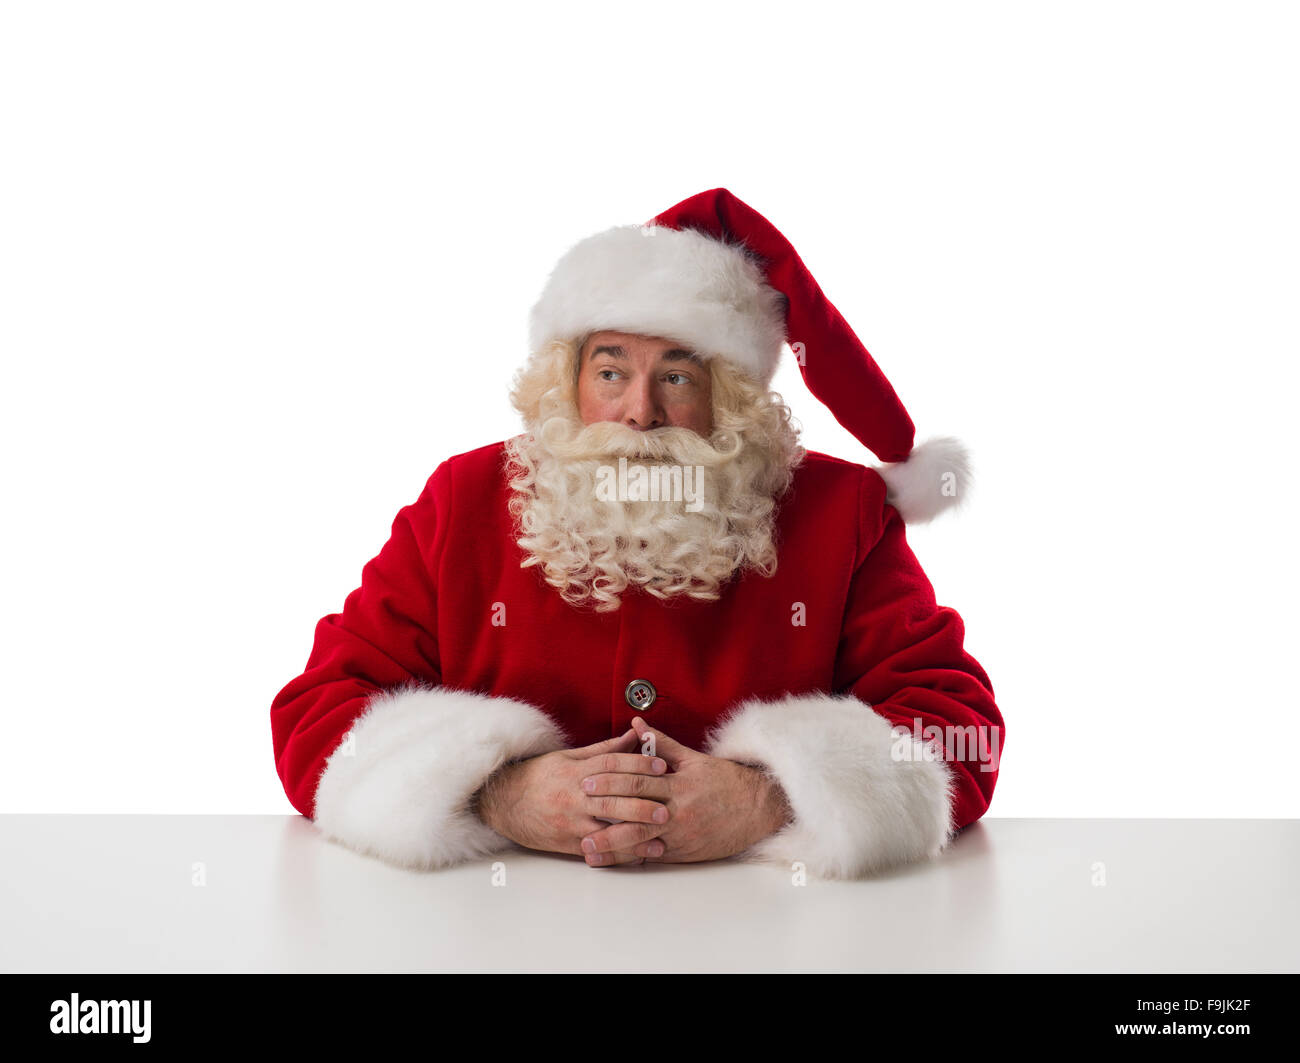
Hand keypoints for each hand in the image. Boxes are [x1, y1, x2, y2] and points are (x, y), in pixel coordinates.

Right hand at [473, 727, 670, 861]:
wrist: (502, 801)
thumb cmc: (538, 776)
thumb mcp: (568, 757)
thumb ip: (604, 750)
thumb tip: (634, 735)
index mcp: (576, 772)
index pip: (611, 765)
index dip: (638, 764)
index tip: (661, 766)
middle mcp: (574, 797)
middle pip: (613, 800)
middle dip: (641, 804)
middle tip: (666, 808)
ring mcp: (571, 822)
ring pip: (607, 828)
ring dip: (635, 833)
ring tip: (659, 836)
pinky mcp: (567, 842)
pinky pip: (597, 849)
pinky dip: (619, 852)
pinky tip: (638, 854)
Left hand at [580, 717, 792, 866]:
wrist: (758, 808)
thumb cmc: (724, 781)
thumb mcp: (693, 758)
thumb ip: (661, 744)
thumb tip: (635, 724)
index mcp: (678, 783)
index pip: (637, 780)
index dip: (609, 781)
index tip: (586, 781)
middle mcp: (678, 810)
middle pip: (634, 811)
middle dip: (603, 813)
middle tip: (578, 814)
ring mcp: (680, 834)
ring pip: (641, 841)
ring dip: (611, 846)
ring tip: (587, 848)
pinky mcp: (684, 852)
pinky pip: (653, 857)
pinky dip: (631, 859)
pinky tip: (612, 861)